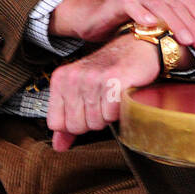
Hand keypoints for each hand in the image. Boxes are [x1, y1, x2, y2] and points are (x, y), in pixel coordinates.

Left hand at [46, 32, 169, 151]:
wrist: (138, 47)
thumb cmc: (111, 69)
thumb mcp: (82, 90)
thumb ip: (68, 118)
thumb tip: (59, 146)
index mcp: (61, 78)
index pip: (56, 123)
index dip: (75, 123)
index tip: (88, 108)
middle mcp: (74, 77)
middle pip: (76, 126)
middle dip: (93, 121)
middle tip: (104, 102)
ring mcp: (93, 79)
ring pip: (95, 123)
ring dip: (108, 116)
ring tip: (114, 97)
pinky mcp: (114, 82)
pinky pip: (112, 115)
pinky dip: (120, 111)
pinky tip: (123, 95)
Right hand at [50, 0, 194, 48]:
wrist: (94, 16)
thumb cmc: (127, 18)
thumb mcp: (157, 14)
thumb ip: (180, 8)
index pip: (189, 4)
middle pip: (178, 6)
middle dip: (192, 26)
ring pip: (160, 6)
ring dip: (174, 23)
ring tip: (185, 40)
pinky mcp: (120, 0)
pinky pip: (133, 5)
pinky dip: (142, 14)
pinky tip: (151, 25)